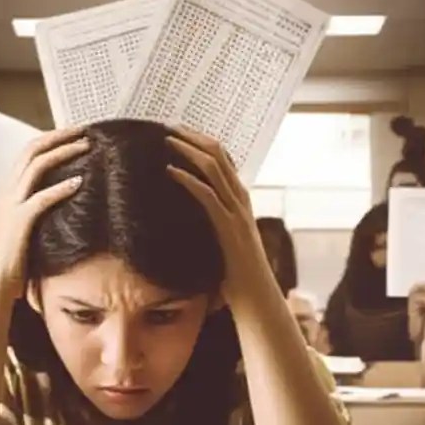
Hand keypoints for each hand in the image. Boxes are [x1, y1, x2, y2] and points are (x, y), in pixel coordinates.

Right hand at [0, 127, 88, 298]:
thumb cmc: (12, 262)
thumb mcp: (24, 230)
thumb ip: (36, 213)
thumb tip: (64, 203)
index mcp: (7, 194)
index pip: (26, 155)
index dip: (49, 141)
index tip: (72, 134)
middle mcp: (6, 194)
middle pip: (30, 152)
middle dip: (58, 136)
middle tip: (83, 129)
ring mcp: (10, 206)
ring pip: (35, 167)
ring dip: (62, 152)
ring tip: (86, 145)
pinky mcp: (19, 223)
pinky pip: (41, 199)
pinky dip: (61, 188)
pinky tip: (79, 181)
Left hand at [164, 127, 269, 307]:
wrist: (257, 298)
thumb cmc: (238, 274)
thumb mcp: (224, 240)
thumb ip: (212, 223)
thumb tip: (187, 217)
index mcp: (240, 201)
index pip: (223, 159)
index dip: (201, 141)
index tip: (178, 131)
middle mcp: (241, 201)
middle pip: (219, 156)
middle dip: (193, 137)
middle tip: (169, 126)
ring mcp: (236, 213)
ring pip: (215, 169)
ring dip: (189, 151)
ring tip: (167, 140)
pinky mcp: (228, 228)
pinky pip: (208, 196)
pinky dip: (188, 180)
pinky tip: (170, 171)